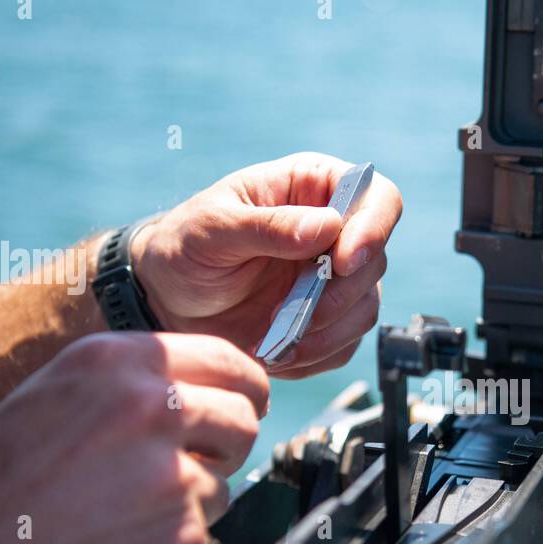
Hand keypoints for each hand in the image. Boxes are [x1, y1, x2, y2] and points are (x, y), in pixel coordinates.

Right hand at [0, 331, 268, 543]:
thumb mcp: (49, 403)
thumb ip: (126, 387)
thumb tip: (202, 390)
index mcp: (116, 365)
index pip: (228, 361)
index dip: (244, 389)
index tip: (247, 404)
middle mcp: (151, 409)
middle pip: (241, 419)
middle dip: (222, 447)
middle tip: (179, 473)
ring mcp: (173, 476)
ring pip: (222, 484)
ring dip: (189, 506)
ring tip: (120, 522)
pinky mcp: (185, 539)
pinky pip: (204, 539)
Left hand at [130, 151, 402, 377]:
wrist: (166, 301)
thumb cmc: (184, 248)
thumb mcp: (213, 229)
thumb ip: (268, 226)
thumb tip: (326, 227)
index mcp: (313, 188)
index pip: (376, 197)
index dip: (373, 229)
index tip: (343, 264)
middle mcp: (333, 233)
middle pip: (374, 261)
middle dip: (339, 294)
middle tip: (293, 312)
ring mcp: (333, 280)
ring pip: (366, 307)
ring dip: (327, 331)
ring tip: (276, 337)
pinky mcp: (327, 322)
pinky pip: (345, 344)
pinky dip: (315, 355)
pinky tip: (277, 350)